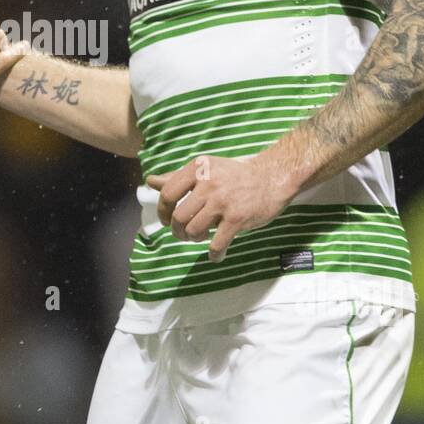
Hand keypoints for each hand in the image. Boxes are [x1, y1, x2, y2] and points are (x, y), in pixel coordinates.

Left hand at [146, 151, 293, 261]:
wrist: (272, 178)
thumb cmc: (235, 176)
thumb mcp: (206, 170)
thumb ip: (177, 177)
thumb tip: (150, 181)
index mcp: (197, 169)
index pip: (168, 193)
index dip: (162, 211)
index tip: (166, 220)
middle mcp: (208, 183)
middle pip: (179, 216)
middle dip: (177, 231)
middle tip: (184, 234)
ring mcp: (222, 201)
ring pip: (194, 230)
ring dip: (193, 240)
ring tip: (200, 238)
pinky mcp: (237, 218)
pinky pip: (217, 243)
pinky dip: (214, 254)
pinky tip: (216, 255)